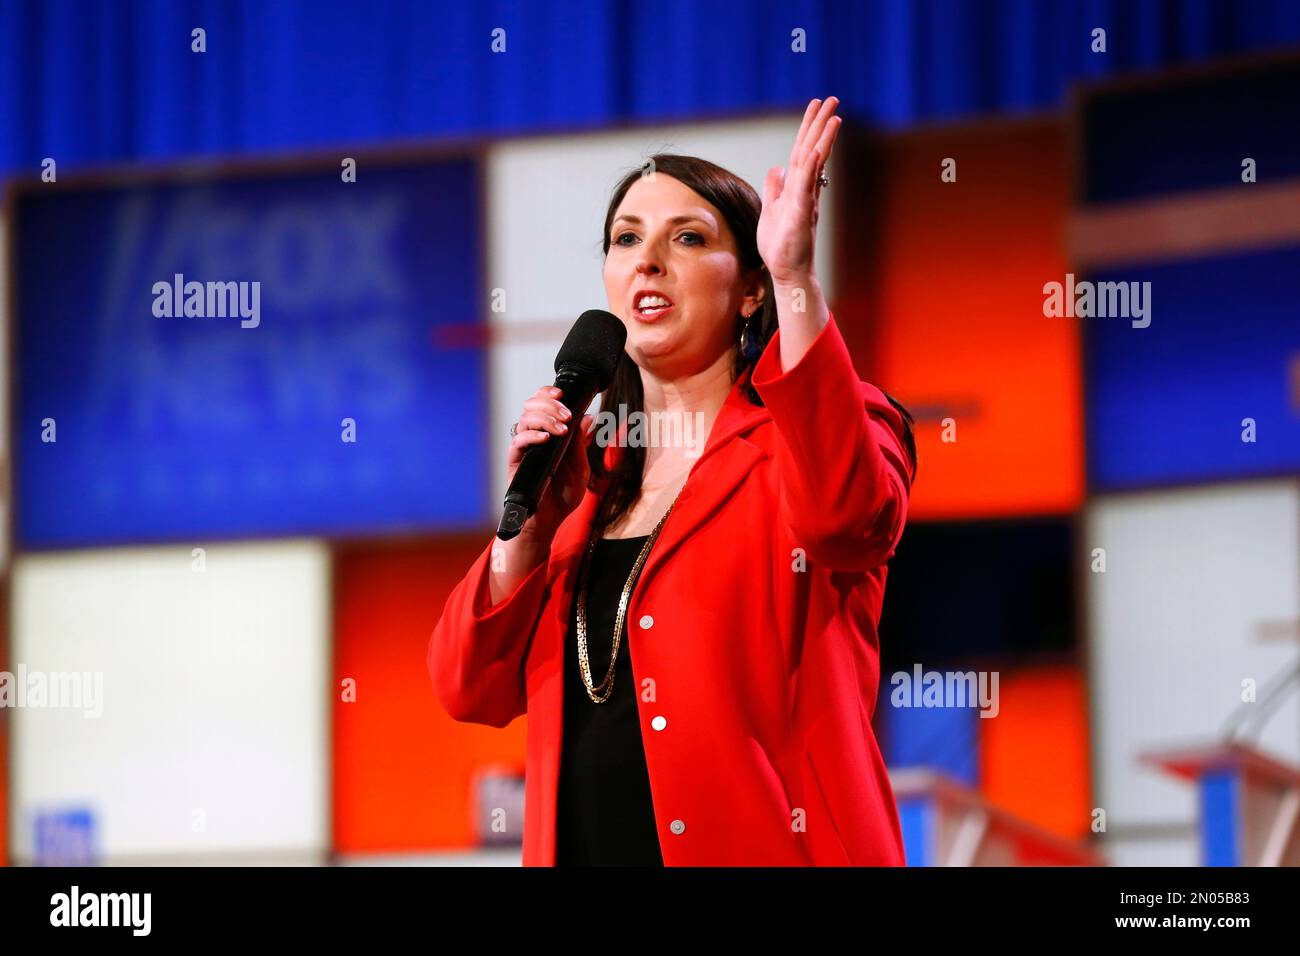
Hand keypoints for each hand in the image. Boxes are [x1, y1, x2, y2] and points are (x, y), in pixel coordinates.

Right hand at [507, 385, 594, 540]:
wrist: (548, 522)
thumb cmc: (563, 496)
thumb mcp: (581, 468)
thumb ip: (582, 444)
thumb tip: (588, 417)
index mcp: (549, 434)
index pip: (543, 404)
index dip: (549, 393)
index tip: (563, 393)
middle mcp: (534, 438)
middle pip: (531, 406)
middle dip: (549, 404)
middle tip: (566, 415)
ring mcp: (523, 449)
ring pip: (524, 419)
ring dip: (544, 418)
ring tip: (561, 429)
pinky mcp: (515, 462)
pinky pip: (517, 442)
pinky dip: (531, 436)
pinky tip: (546, 439)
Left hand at [757, 96, 841, 286]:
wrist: (787, 272)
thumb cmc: (781, 245)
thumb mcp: (771, 210)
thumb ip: (775, 188)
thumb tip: (776, 169)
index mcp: (796, 188)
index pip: (802, 151)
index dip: (808, 129)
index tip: (816, 106)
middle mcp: (805, 191)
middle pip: (812, 150)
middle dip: (820, 124)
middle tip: (832, 98)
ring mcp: (805, 201)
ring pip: (813, 164)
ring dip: (822, 139)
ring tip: (833, 115)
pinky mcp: (801, 215)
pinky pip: (807, 188)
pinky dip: (810, 169)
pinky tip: (815, 151)